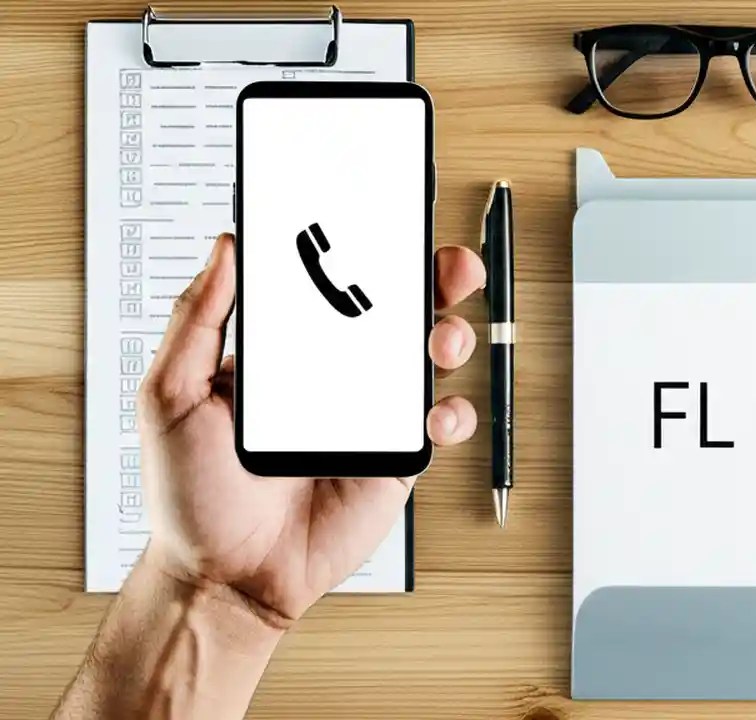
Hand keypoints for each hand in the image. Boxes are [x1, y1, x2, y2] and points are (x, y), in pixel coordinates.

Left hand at [138, 232, 484, 625]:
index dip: (365, 250)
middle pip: (398, 311)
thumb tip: (226, 249)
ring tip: (440, 341)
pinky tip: (436, 415)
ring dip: (451, 336)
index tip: (382, 220)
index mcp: (287, 350)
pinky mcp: (397, 457)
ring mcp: (371, 413)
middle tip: (449, 266)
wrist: (226, 577)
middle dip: (434, 278)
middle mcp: (336, 374)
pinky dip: (453, 413)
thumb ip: (198, 320)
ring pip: (430, 359)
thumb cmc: (192, 494)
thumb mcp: (171, 395)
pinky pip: (441, 423)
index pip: (334, 284)